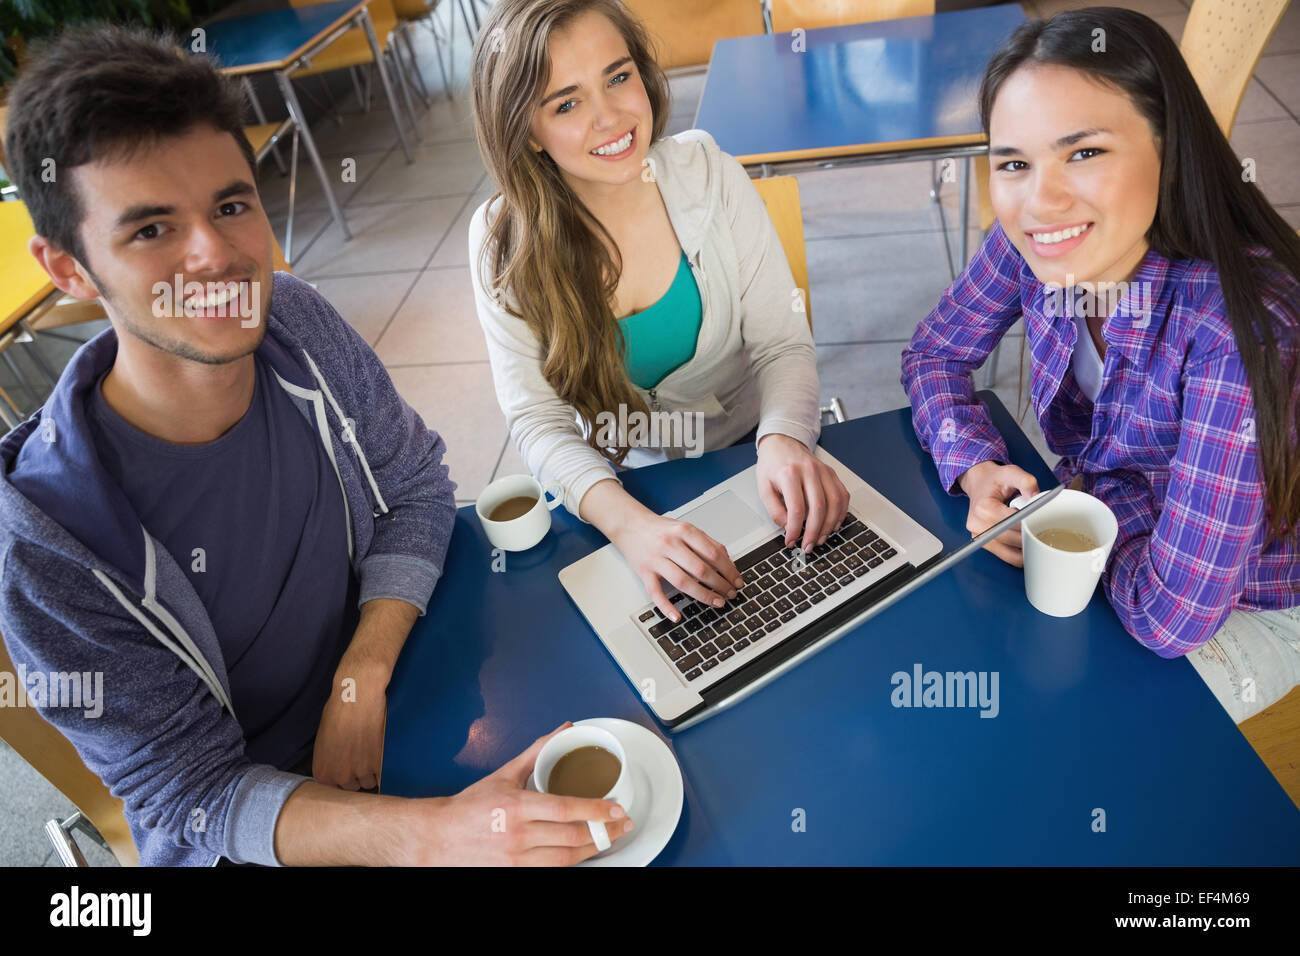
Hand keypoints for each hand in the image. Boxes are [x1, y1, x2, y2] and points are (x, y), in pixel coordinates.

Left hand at [312, 657, 386, 790]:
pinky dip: (385, 767)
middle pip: (353, 787)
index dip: (344, 777)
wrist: (358, 696)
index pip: (335, 789)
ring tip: (374, 750)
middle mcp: (340, 776)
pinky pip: (384, 775)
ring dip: (373, 770)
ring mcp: (360, 772)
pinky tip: (383, 753)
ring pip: (370, 782)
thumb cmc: (339, 710)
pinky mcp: (379, 764)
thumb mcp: (324, 739)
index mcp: (323, 772)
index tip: (351, 767)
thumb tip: (337, 767)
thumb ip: (329, 760)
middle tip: (363, 756)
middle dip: (358, 774)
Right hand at [416, 723, 632, 865]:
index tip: (616, 809)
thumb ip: (537, 752)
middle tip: (622, 824)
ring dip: (592, 850)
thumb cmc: (470, 806)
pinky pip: (550, 872)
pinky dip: (570, 863)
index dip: (595, 810)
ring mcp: (515, 860)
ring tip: (609, 839)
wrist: (438, 838)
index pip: (564, 808)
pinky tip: (583, 853)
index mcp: (516, 806)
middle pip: (571, 837)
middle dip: (603, 832)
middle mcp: (517, 835)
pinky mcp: (513, 874)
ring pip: (565, 860)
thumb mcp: (504, 774)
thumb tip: (563, 731)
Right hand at [608, 508, 744, 621]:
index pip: (713, 553)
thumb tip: (728, 562)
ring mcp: (656, 559)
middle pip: (701, 569)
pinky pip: (655, 592)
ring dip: (703, 595)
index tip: (737, 580)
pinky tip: (677, 616)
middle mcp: (670, 544)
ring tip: (717, 602)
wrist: (629, 524)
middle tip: (730, 593)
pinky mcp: (644, 571)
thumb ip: (706, 543)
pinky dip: (666, 607)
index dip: (729, 569)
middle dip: (720, 584)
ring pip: (682, 581)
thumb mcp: (685, 528)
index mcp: (684, 531)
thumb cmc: (659, 529)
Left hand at [755, 433, 850, 551]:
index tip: (791, 540)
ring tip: (820, 538)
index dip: (795, 528)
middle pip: (818, 507)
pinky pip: (842, 496)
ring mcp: (823, 471)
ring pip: (834, 503)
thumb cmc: (772, 465)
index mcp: (789, 474)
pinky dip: (840, 513)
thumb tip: (787, 527)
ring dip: (829, 526)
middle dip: (814, 531)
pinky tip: (833, 525)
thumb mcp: (763, 487)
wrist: (783, 443)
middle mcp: (809, 471)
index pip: (796, 507)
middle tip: (808, 546)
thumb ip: (774, 509)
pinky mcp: (832, 474)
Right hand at [958, 460, 1039, 566]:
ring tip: (1035, 540)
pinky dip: (1018, 555)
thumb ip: (1026, 482)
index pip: (1011, 522)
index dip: (1029, 524)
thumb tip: (1037, 499)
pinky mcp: (982, 542)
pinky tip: (1027, 547)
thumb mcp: (1011, 472)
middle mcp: (977, 524)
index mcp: (983, 507)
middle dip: (1029, 536)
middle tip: (1043, 531)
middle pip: (1010, 539)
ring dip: (1025, 549)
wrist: (979, 483)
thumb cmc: (994, 480)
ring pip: (1008, 553)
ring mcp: (978, 535)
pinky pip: (1004, 555)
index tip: (1042, 521)